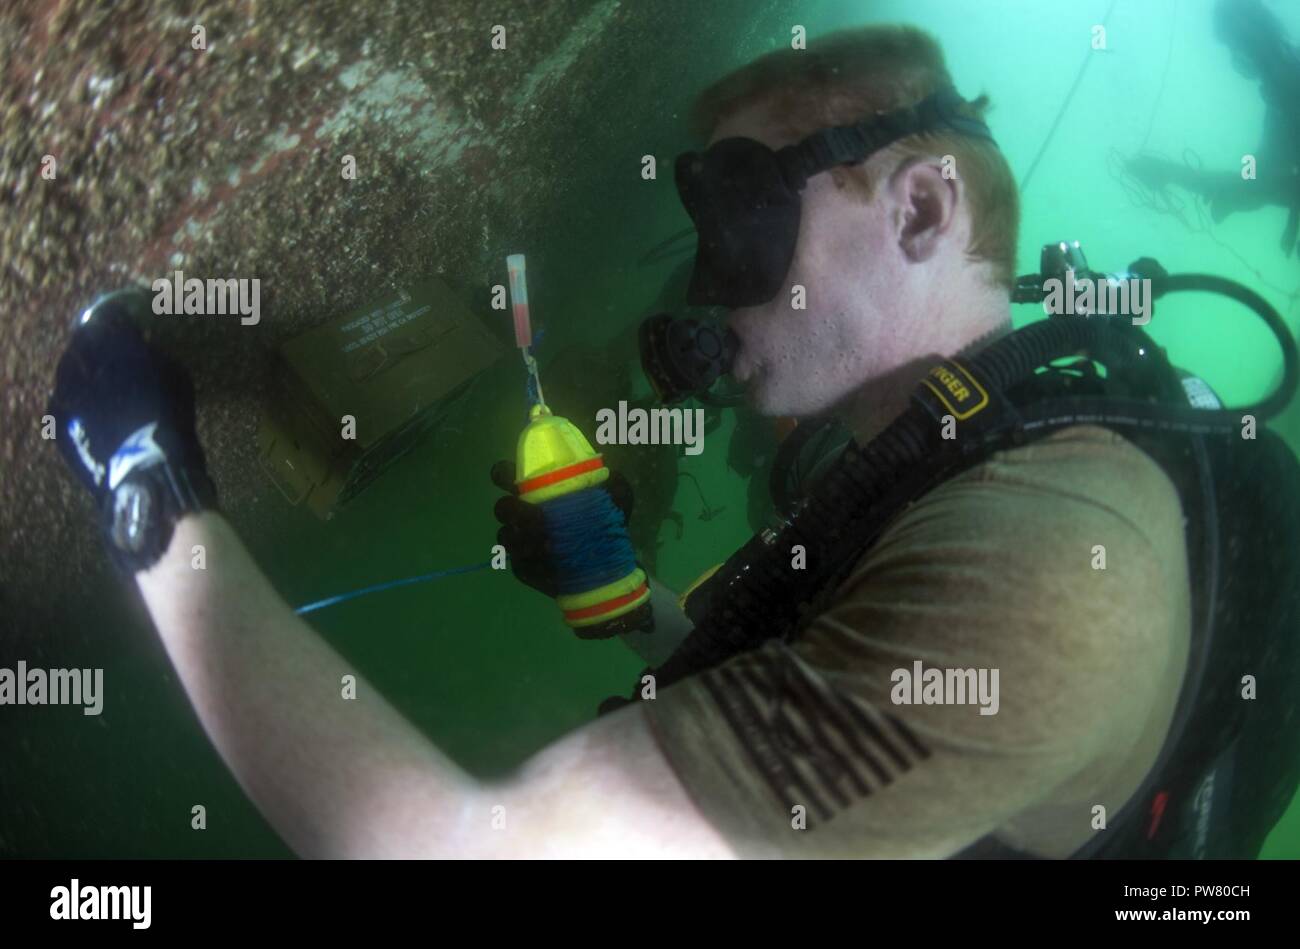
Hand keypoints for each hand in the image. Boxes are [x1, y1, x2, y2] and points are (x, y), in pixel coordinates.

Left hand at [47, 287, 215, 571]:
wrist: (148, 475)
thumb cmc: (171, 425)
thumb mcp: (177, 381)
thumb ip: (158, 358)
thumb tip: (146, 345)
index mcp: (116, 354)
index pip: (109, 323)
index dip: (116, 320)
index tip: (123, 320)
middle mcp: (83, 370)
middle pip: (82, 346)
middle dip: (94, 345)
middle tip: (106, 346)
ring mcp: (66, 398)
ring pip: (67, 373)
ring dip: (80, 371)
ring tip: (95, 377)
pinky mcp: (60, 424)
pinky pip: (61, 401)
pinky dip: (72, 398)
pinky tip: (86, 405)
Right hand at [490, 459, 634, 597]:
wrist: (606, 567)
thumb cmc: (605, 525)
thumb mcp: (616, 502)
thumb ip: (614, 484)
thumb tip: (611, 475)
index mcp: (537, 491)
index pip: (508, 475)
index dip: (503, 473)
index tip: (507, 477)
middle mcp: (523, 513)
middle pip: (502, 506)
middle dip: (512, 509)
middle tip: (536, 516)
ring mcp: (520, 540)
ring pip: (505, 534)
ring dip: (521, 537)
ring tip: (546, 542)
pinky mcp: (522, 565)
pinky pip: (515, 562)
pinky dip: (529, 561)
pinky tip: (546, 562)